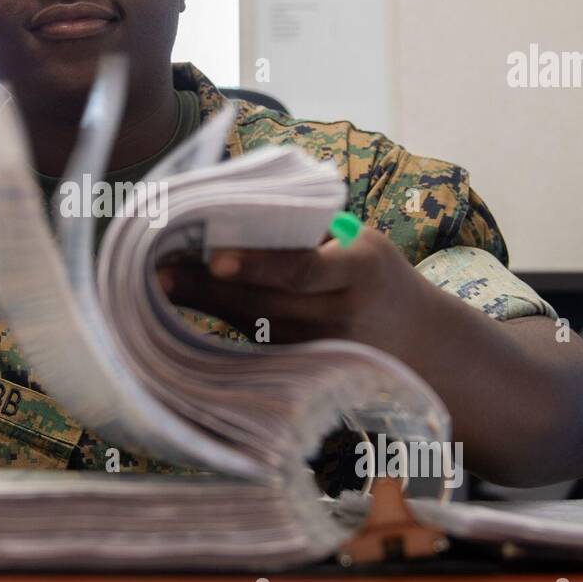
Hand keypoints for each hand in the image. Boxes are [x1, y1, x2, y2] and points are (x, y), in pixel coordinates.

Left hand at [156, 227, 437, 355]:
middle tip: (159, 271)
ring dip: (205, 306)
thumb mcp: (363, 245)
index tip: (216, 258)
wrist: (424, 345)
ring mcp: (320, 350)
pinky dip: (220, 324)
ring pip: (253, 326)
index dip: (258, 265)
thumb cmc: (379, 277)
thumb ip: (309, 233)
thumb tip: (232, 211)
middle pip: (264, 304)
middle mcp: (339, 316)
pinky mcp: (306, 370)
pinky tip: (185, 308)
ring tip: (160, 284)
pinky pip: (257, 343)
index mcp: (360, 272)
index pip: (303, 269)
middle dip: (208, 288)